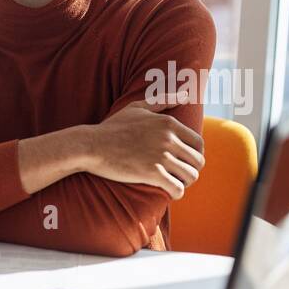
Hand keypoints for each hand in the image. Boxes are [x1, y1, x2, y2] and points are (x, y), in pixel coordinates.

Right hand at [86, 101, 204, 199]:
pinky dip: (177, 193)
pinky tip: (171, 193)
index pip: (198, 143)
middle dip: (192, 170)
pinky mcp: (151, 173)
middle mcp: (168, 138)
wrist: (90, 146)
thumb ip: (162, 101)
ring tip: (176, 185)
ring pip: (190, 175)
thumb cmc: (111, 128)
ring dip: (185, 183)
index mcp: (168, 123)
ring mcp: (160, 156)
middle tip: (181, 176)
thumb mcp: (137, 108)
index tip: (186, 162)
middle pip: (197, 161)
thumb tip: (184, 95)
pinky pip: (177, 187)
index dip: (195, 155)